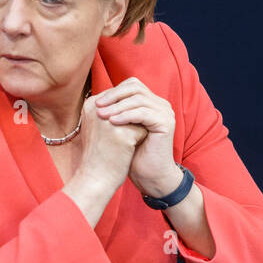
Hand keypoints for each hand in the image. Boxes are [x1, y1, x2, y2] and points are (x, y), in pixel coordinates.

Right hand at [62, 94, 146, 224]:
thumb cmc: (98, 153)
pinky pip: (142, 129)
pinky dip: (141, 138)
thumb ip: (111, 111)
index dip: (128, 109)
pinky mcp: (122, 134)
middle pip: (129, 102)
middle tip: (130, 133)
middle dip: (135, 115)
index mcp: (90, 104)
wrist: (95, 179)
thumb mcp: (99, 126)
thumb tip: (134, 99)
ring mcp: (109, 120)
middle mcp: (98, 108)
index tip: (127, 124)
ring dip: (138, 126)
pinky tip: (132, 149)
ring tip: (128, 142)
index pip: (119, 97)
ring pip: (137, 114)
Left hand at [94, 77, 183, 198]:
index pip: (132, 86)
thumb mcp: (122, 129)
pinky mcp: (166, 123)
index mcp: (152, 103)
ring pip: (138, 99)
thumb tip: (97, 98)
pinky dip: (126, 116)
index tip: (97, 103)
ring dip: (117, 106)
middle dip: (114, 96)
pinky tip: (112, 122)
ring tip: (102, 115)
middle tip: (98, 106)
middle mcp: (161, 105)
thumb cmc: (133, 154)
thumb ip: (117, 112)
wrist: (150, 175)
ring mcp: (165, 113)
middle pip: (136, 88)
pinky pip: (143, 113)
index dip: (114, 91)